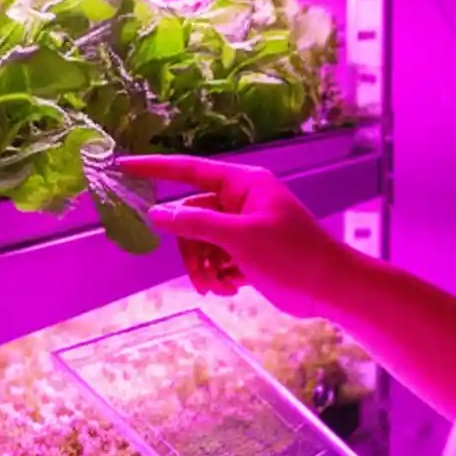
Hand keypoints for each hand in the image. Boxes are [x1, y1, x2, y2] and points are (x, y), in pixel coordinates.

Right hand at [119, 155, 351, 318]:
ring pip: (201, 242)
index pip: (189, 170)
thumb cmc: (293, 256)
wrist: (332, 289)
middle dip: (191, 250)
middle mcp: (240, 201)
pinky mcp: (247, 252)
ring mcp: (244, 227)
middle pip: (192, 217)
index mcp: (243, 184)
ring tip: (217, 288)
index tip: (123, 165)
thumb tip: (157, 213)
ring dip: (203, 267)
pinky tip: (230, 290)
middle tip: (200, 277)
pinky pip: (215, 258)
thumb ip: (196, 224)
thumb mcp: (240, 238)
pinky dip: (217, 275)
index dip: (155, 168)